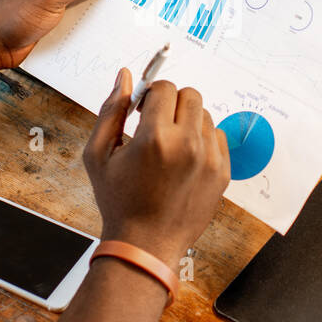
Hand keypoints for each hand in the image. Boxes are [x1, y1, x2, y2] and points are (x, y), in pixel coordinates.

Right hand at [83, 69, 230, 266]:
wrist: (145, 245)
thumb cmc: (118, 201)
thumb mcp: (99, 154)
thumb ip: (111, 110)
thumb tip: (125, 75)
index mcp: (154, 138)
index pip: (163, 88)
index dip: (150, 95)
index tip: (142, 110)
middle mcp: (187, 145)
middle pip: (190, 95)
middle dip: (171, 102)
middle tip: (156, 123)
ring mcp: (209, 160)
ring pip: (205, 115)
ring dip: (187, 121)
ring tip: (169, 146)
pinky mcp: (223, 173)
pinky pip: (218, 137)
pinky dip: (202, 140)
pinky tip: (184, 159)